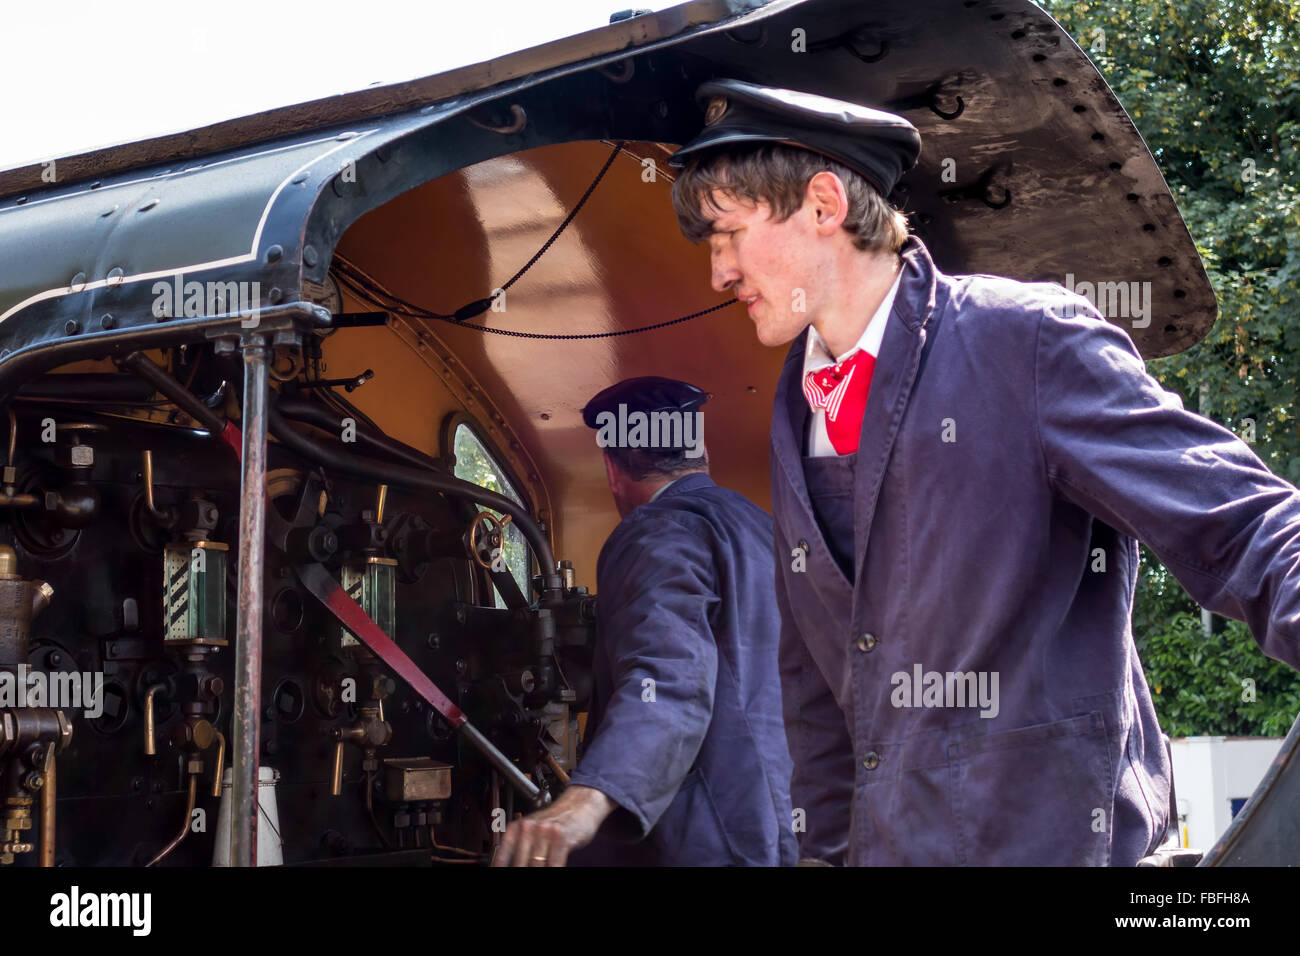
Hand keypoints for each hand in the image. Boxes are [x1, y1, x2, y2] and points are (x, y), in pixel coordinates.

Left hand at [491, 785, 615, 866]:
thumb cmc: (556, 820)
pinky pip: (554, 864)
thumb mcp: (533, 829)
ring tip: (540, 869)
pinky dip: (553, 870)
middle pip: (519, 864)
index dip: (502, 867)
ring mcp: (545, 832)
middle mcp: (528, 828)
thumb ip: (521, 846)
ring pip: (536, 865)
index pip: (502, 857)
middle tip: (526, 876)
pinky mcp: (562, 838)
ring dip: (538, 871)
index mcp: (517, 828)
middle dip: (521, 870)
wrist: (580, 803)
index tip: (501, 873)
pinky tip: (553, 870)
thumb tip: (511, 863)